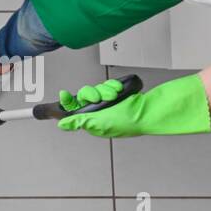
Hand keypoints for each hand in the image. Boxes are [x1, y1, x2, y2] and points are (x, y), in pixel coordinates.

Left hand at [58, 74, 210, 137]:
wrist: (148, 110)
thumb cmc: (128, 121)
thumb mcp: (100, 123)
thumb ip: (79, 122)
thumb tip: (62, 125)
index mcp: (91, 121)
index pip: (72, 110)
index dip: (67, 101)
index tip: (63, 94)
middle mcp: (97, 112)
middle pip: (83, 96)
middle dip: (91, 94)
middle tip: (99, 97)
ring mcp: (107, 103)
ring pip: (95, 89)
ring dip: (104, 90)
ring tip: (114, 95)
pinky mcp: (115, 95)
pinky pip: (106, 85)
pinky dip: (112, 86)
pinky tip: (118, 90)